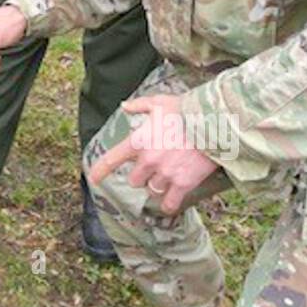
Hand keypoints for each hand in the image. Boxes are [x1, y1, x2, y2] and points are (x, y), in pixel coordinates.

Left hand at [86, 93, 219, 214]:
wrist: (213, 122)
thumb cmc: (185, 110)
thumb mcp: (158, 102)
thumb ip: (138, 105)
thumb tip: (124, 106)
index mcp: (138, 141)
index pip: (111, 160)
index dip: (99, 171)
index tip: (93, 178)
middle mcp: (148, 161)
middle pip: (135, 181)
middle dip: (141, 175)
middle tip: (153, 167)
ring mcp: (165, 174)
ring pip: (152, 191)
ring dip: (157, 185)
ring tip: (168, 175)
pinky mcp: (183, 183)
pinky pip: (170, 203)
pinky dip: (169, 204)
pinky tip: (171, 200)